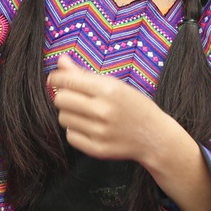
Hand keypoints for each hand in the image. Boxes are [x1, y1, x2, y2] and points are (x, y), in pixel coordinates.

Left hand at [48, 57, 170, 163]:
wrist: (155, 137)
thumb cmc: (134, 106)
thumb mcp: (114, 85)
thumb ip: (84, 74)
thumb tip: (60, 61)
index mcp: (109, 89)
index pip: (67, 80)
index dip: (56, 78)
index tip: (54, 79)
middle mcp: (103, 110)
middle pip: (60, 99)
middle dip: (63, 96)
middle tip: (73, 97)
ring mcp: (100, 132)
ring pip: (63, 118)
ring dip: (69, 114)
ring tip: (84, 113)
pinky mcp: (97, 149)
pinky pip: (70, 136)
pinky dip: (75, 131)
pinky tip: (89, 127)